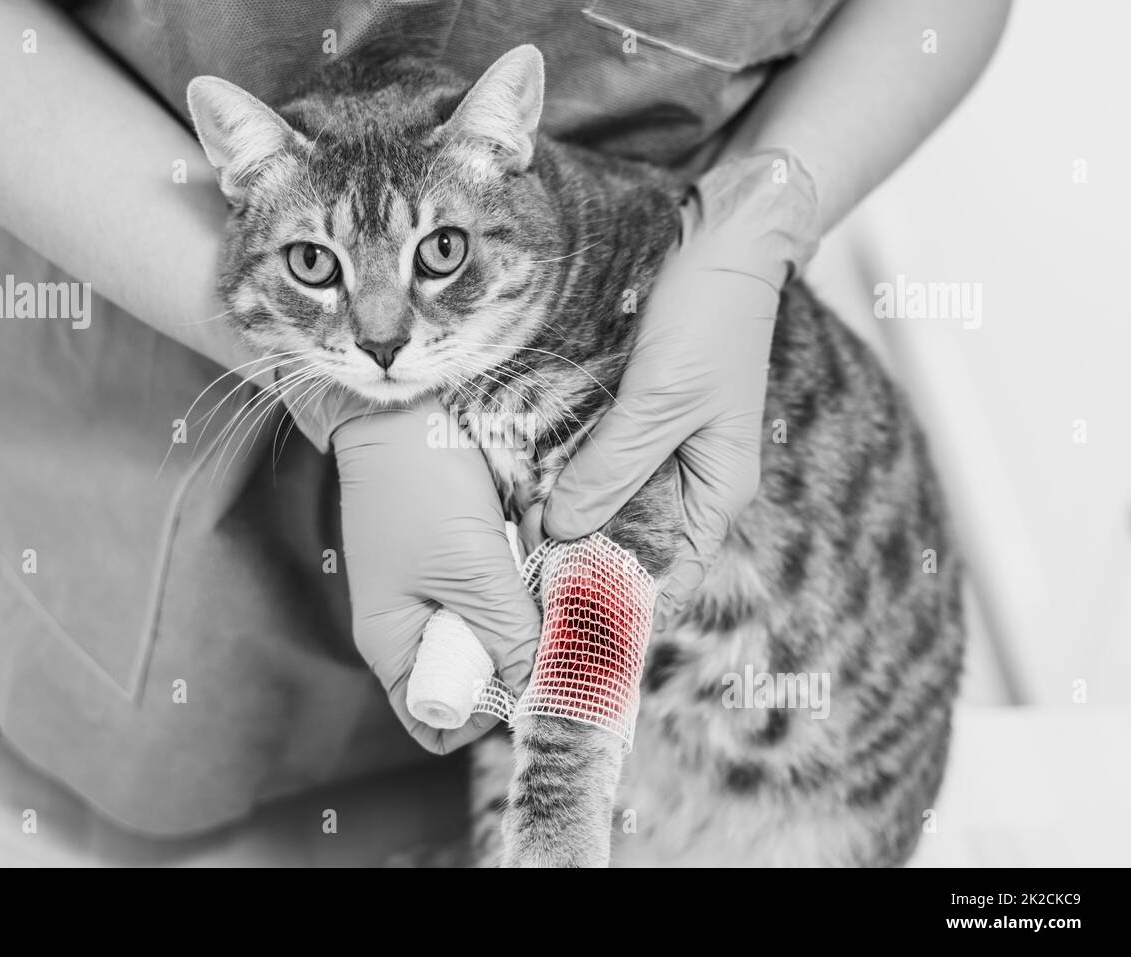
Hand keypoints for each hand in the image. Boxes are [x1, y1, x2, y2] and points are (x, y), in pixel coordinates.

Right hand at [323, 396, 540, 752]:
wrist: (403, 408)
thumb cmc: (419, 489)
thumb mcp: (472, 570)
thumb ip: (509, 635)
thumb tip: (543, 693)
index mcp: (393, 642)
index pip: (434, 719)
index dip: (483, 718)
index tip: (529, 689)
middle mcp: (411, 623)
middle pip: (472, 676)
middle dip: (514, 662)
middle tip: (555, 634)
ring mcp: (434, 586)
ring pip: (492, 630)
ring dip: (524, 616)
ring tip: (549, 587)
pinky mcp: (458, 554)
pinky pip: (496, 589)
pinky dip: (521, 580)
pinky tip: (540, 555)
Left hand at [539, 149, 821, 636]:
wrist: (723, 240)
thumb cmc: (709, 320)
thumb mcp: (659, 401)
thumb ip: (612, 469)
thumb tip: (561, 531)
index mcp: (718, 492)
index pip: (673, 580)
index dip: (628, 617)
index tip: (575, 648)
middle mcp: (692, 483)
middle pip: (638, 556)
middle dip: (589, 584)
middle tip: (528, 616)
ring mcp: (665, 453)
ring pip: (615, 518)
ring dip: (574, 542)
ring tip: (519, 576)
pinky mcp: (637, 423)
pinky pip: (602, 474)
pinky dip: (572, 494)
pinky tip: (530, 509)